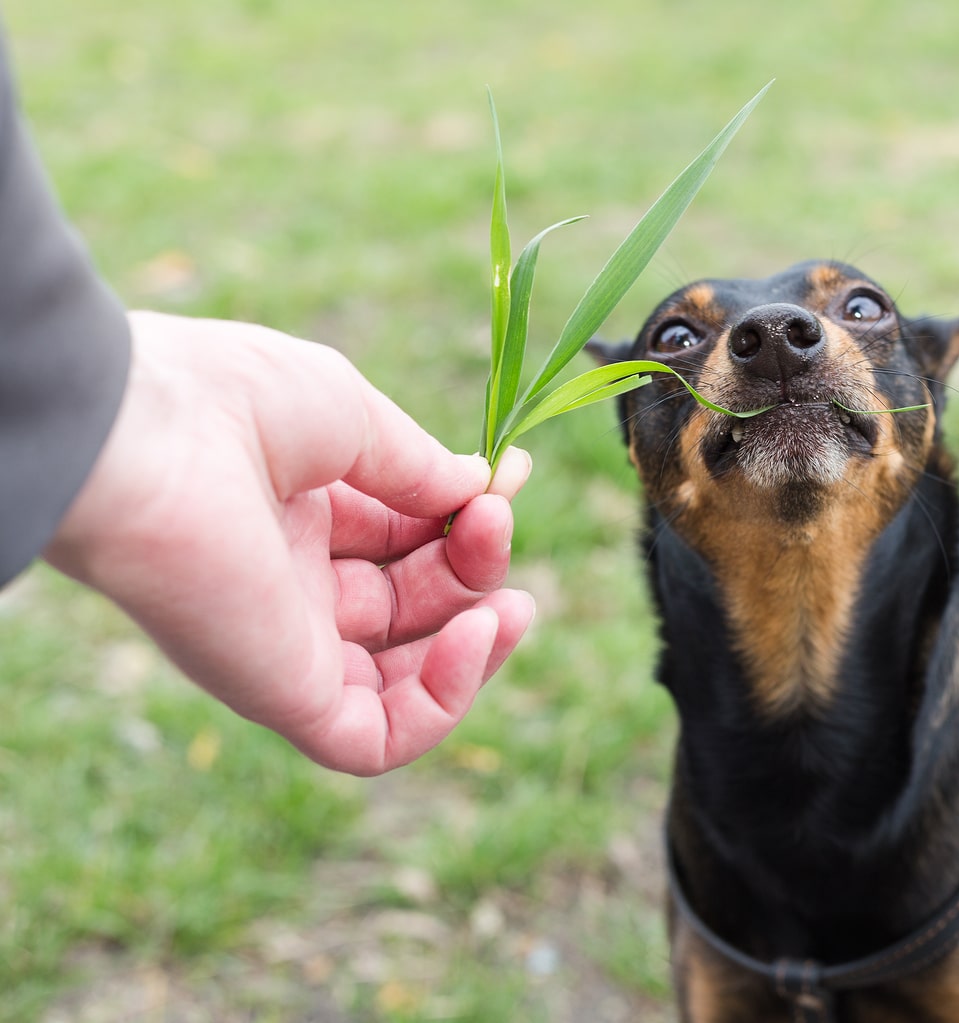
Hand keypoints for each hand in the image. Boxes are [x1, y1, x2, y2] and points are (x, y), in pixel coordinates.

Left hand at [44, 311, 535, 774]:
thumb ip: (421, 468)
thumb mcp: (352, 416)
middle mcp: (288, 585)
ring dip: (475, 648)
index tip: (507, 478)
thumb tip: (484, 493)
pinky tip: (475, 637)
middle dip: (474, 570)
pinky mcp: (280, 694)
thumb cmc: (229, 402)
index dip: (464, 520)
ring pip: (401, 684)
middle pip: (412, 608)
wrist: (139, 434)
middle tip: (495, 522)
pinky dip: (443, 702)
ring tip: (508, 605)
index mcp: (295, 514)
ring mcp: (286, 645)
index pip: (403, 540)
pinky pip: (375, 739)